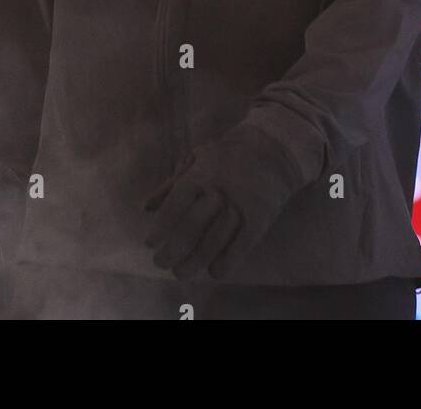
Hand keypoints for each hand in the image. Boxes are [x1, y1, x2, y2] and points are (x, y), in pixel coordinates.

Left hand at [142, 121, 304, 280]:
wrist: (273, 148)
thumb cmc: (227, 156)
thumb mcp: (196, 160)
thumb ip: (171, 184)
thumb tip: (146, 208)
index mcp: (201, 174)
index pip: (176, 204)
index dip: (161, 227)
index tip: (150, 243)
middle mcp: (220, 190)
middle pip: (194, 225)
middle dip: (174, 249)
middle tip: (161, 263)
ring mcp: (241, 204)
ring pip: (216, 238)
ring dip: (196, 260)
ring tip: (180, 272)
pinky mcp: (261, 217)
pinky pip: (243, 243)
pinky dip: (228, 260)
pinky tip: (214, 272)